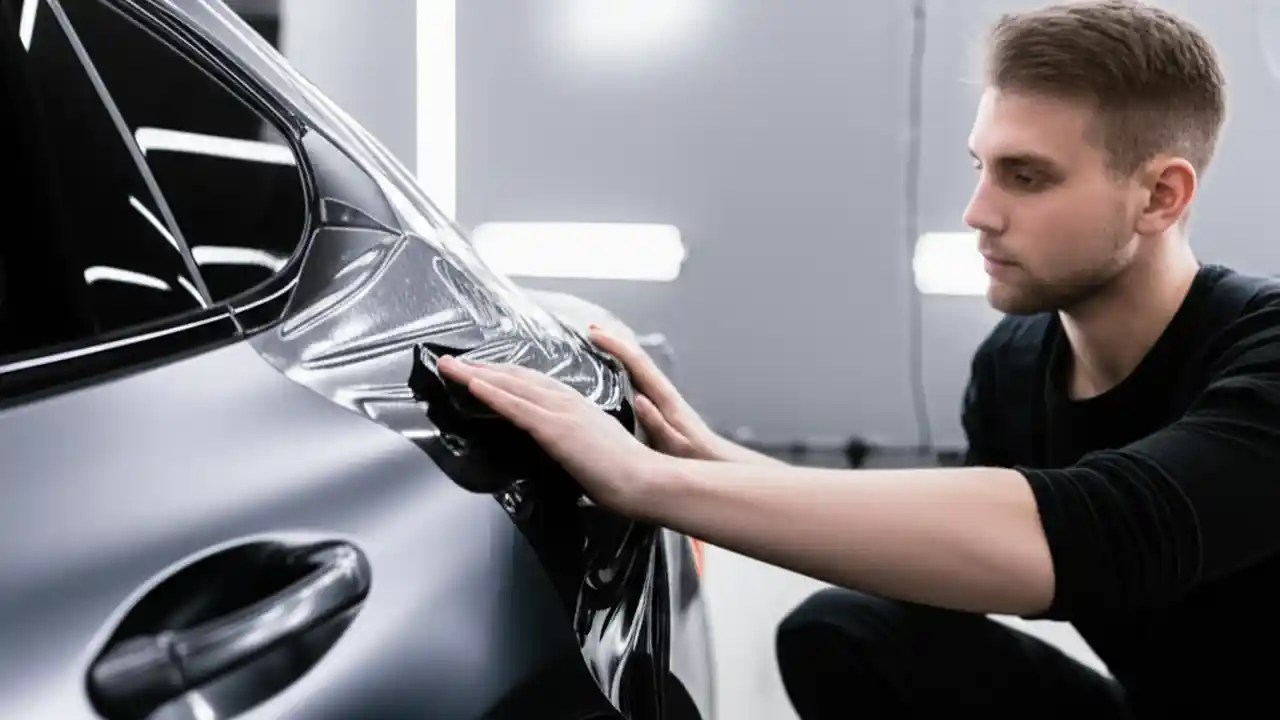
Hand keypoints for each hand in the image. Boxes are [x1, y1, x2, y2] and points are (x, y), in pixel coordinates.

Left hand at [436, 355, 671, 513]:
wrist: (645, 481)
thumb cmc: (625, 474)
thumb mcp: (592, 451)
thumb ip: (573, 443)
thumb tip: (558, 448)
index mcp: (577, 406)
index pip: (532, 384)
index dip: (504, 375)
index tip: (480, 370)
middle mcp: (567, 401)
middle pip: (516, 377)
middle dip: (482, 367)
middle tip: (452, 361)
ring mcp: (561, 412)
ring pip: (511, 385)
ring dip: (477, 373)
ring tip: (449, 365)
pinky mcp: (555, 428)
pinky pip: (517, 407)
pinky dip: (492, 392)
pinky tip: (472, 384)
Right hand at [588, 326, 785, 465]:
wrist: (717, 464)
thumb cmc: (696, 458)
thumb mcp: (676, 445)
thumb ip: (658, 424)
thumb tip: (640, 399)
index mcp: (665, 398)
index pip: (638, 363)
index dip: (615, 345)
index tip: (593, 334)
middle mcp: (663, 392)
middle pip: (637, 357)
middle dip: (615, 339)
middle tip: (590, 327)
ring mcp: (662, 397)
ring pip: (637, 365)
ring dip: (619, 350)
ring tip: (597, 340)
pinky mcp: (660, 406)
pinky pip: (638, 378)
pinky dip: (624, 366)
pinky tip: (612, 370)